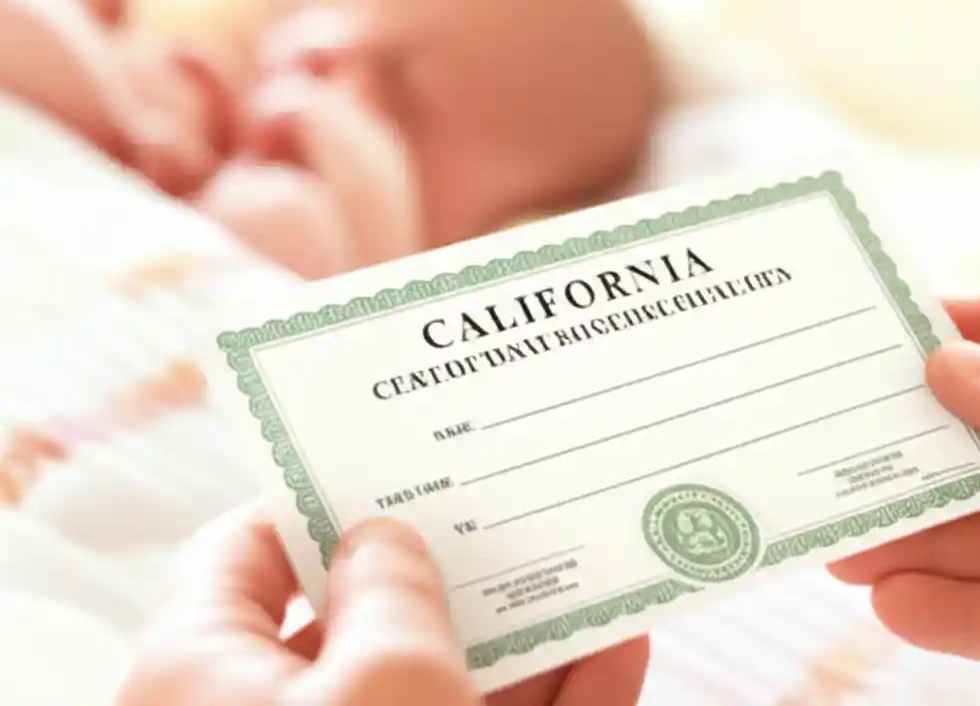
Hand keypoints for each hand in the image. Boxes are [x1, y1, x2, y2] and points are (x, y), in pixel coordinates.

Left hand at [118, 506, 646, 704]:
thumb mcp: (379, 673)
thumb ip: (390, 586)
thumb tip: (383, 537)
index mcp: (204, 673)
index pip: (249, 551)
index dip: (322, 496)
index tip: (402, 454)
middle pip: (365, 619)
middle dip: (450, 565)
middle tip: (515, 502)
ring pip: (446, 686)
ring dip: (522, 633)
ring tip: (589, 563)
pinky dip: (558, 701)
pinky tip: (618, 648)